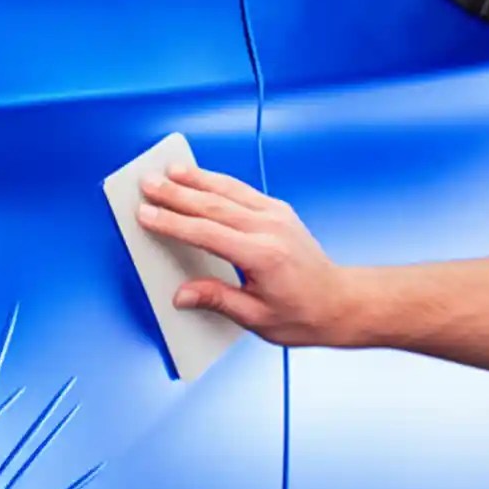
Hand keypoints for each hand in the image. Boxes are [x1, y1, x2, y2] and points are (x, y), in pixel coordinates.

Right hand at [135, 164, 358, 346]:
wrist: (341, 303)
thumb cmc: (304, 314)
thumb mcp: (256, 318)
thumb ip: (217, 300)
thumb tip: (182, 294)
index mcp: (263, 256)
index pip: (207, 233)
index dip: (173, 223)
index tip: (147, 215)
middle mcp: (270, 229)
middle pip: (213, 204)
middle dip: (176, 193)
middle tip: (147, 184)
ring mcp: (277, 216)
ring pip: (228, 190)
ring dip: (195, 179)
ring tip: (169, 171)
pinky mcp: (279, 211)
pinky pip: (242, 190)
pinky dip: (218, 181)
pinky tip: (201, 177)